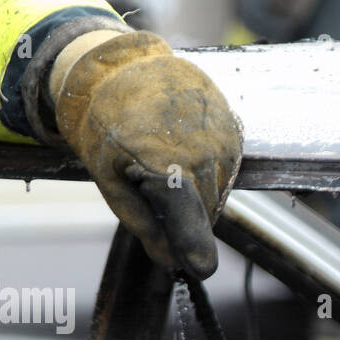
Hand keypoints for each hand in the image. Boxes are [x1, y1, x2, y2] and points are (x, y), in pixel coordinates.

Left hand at [52, 31, 242, 278]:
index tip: (200, 271)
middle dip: (186, 219)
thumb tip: (168, 261)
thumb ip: (141, 221)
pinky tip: (181, 152)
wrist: (122, 68)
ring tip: (163, 164)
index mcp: (166, 163)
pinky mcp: (233, 126)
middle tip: (151, 191)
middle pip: (207, 211)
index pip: (188, 215)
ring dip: (197, 194)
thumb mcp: (109, 177)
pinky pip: (227, 166)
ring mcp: (223, 136)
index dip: (194, 245)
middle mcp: (204, 150)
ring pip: (220, 190)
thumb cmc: (105, 125)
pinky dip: (206, 171)